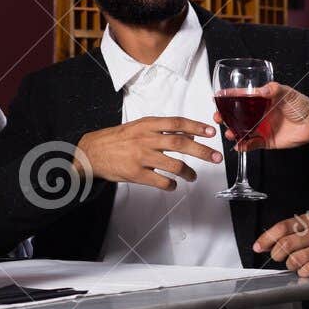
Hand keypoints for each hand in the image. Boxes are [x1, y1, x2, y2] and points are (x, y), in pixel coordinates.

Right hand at [75, 117, 221, 190]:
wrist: (92, 152)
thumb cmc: (117, 139)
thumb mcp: (138, 127)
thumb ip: (161, 130)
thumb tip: (189, 135)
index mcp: (147, 125)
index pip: (176, 123)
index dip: (196, 127)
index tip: (210, 132)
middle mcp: (145, 139)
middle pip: (180, 143)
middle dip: (202, 151)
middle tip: (216, 157)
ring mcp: (141, 157)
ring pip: (173, 165)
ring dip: (188, 172)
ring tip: (193, 177)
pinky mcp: (136, 174)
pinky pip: (160, 181)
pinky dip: (171, 185)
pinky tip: (173, 185)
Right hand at [214, 83, 308, 151]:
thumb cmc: (302, 105)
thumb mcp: (286, 92)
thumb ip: (272, 90)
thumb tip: (260, 90)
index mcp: (261, 100)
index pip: (241, 98)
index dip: (228, 98)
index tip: (217, 98)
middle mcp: (258, 114)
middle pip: (236, 116)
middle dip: (225, 117)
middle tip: (219, 117)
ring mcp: (261, 128)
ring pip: (241, 131)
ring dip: (233, 132)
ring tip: (230, 133)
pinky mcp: (266, 141)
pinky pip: (251, 144)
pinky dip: (244, 146)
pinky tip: (239, 145)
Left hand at [252, 213, 308, 277]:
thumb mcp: (305, 230)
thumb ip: (285, 235)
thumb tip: (261, 245)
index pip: (283, 227)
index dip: (267, 238)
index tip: (258, 247)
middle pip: (287, 244)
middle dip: (277, 254)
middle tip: (279, 257)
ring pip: (296, 259)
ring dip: (290, 265)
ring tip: (295, 264)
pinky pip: (308, 271)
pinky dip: (302, 273)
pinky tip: (305, 270)